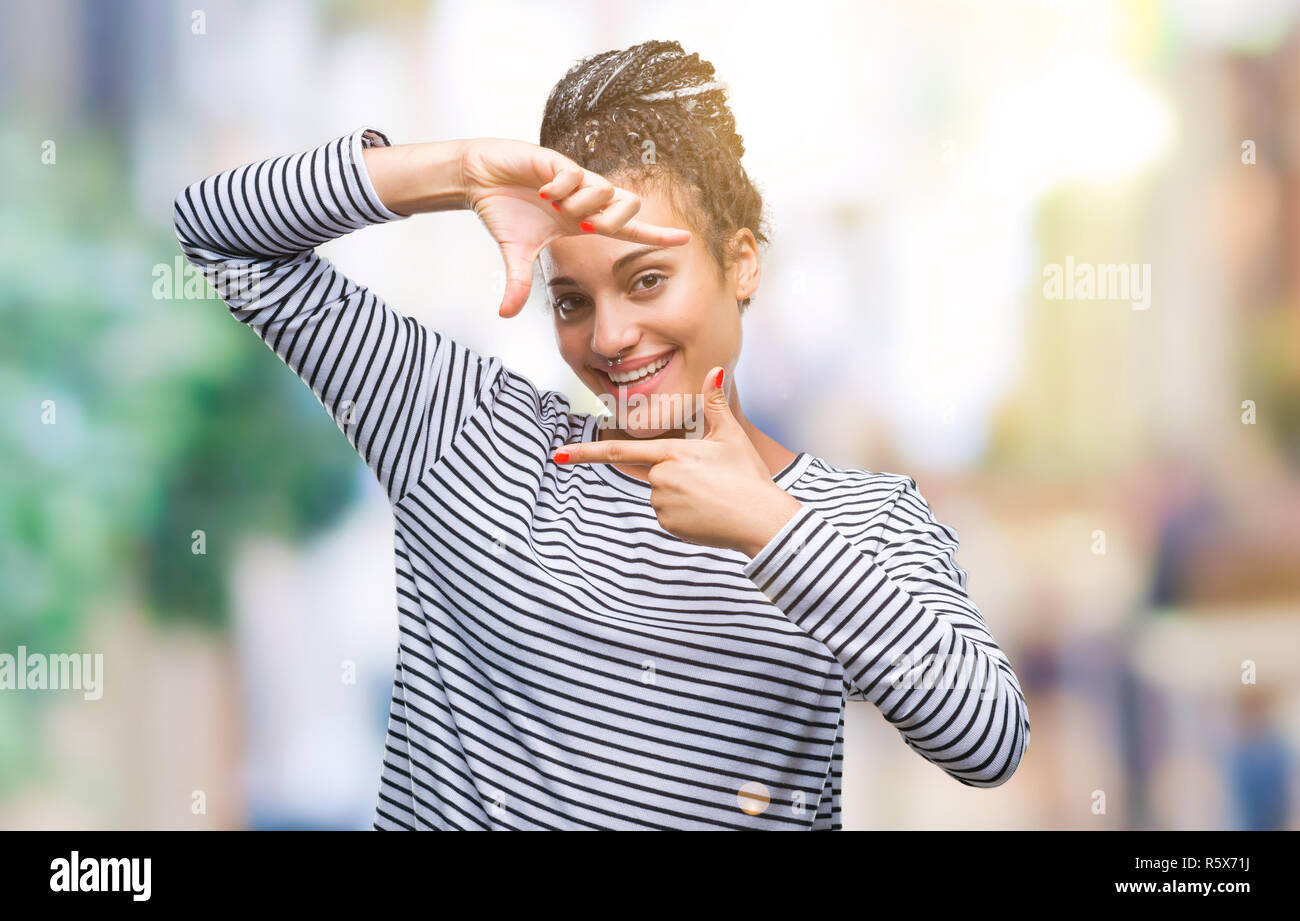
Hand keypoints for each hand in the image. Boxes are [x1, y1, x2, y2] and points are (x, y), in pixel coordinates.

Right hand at [458, 139, 692, 317]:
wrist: (480, 177)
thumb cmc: (504, 210)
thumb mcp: (515, 252)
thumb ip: (518, 283)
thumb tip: (505, 314)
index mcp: (582, 221)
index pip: (629, 230)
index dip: (657, 235)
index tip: (686, 240)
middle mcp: (585, 200)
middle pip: (628, 208)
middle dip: (613, 220)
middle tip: (580, 224)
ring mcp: (575, 179)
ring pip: (605, 190)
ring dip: (581, 204)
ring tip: (552, 204)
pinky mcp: (558, 161)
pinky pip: (575, 175)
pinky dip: (561, 187)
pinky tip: (542, 189)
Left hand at [554, 368, 803, 556]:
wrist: (760, 520)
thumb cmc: (747, 477)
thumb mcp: (731, 436)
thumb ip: (715, 404)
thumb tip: (714, 371)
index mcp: (672, 453)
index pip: (619, 451)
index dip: (586, 453)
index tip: (559, 455)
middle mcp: (661, 479)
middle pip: (654, 471)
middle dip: (678, 474)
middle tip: (711, 481)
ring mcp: (662, 504)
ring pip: (661, 493)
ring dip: (681, 493)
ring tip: (712, 496)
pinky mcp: (669, 525)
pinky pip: (668, 514)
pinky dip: (684, 513)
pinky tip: (707, 513)